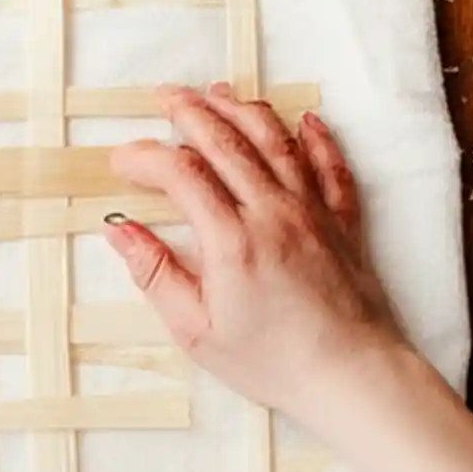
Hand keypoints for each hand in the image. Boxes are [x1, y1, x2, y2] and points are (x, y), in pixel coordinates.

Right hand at [105, 83, 407, 421]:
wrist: (352, 377)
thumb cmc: (272, 362)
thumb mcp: (196, 330)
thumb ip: (155, 273)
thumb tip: (120, 231)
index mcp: (232, 240)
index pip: (181, 173)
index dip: (146, 156)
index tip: (122, 160)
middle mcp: (273, 212)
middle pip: (226, 141)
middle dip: (189, 112)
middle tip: (164, 97)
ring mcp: (313, 212)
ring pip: (275, 141)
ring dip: (242, 110)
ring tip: (217, 93)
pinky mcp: (343, 222)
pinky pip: (331, 166)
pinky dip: (317, 138)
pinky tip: (305, 120)